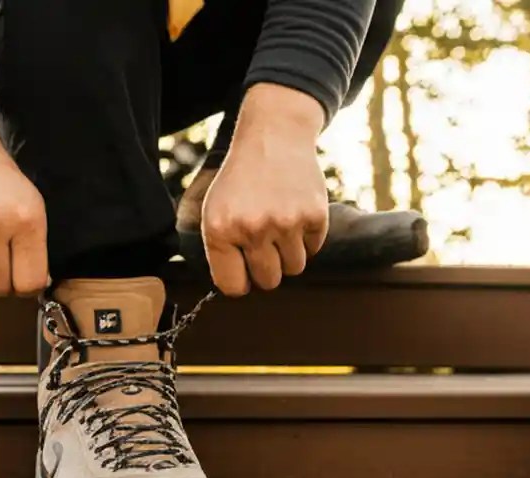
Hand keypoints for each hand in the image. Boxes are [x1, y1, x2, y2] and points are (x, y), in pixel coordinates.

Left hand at [200, 84, 328, 296]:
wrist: (274, 136)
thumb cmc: (241, 180)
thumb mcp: (214, 210)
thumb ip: (221, 251)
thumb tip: (236, 289)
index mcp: (219, 229)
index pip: (233, 286)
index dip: (241, 281)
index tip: (245, 269)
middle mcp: (252, 228)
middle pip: (268, 281)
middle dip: (267, 268)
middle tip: (265, 244)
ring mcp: (286, 222)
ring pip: (294, 268)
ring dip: (288, 254)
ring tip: (280, 226)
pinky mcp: (315, 215)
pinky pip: (314, 249)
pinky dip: (307, 237)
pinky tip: (295, 212)